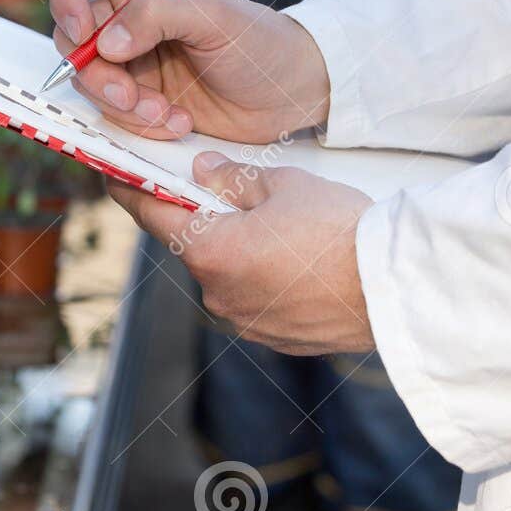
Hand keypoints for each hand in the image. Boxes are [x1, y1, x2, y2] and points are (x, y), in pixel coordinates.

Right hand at [49, 0, 329, 142]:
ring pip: (88, 81)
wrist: (287, 95)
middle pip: (71, 36)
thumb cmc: (260, 41)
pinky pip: (112, 113)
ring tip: (167, 115)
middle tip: (130, 96)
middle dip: (96, 73)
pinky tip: (177, 124)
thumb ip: (157, 15)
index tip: (83, 35)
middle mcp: (126, 13)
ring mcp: (129, 58)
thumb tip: (104, 41)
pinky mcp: (137, 96)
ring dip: (122, 106)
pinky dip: (138, 125)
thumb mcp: (215, 17)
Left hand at [113, 153, 374, 354]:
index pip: (152, 215)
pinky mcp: (276, 339)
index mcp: (211, 252)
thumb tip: (204, 171)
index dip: (131, 190)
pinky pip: (255, 299)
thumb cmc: (341, 231)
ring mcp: (246, 322)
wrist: (396, 290)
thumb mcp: (285, 185)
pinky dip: (264, 278)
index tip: (115, 174)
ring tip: (283, 227)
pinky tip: (298, 261)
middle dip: (205, 218)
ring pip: (226, 274)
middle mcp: (218, 294)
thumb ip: (234, 178)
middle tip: (227, 190)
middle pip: (194, 245)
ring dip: (239, 250)